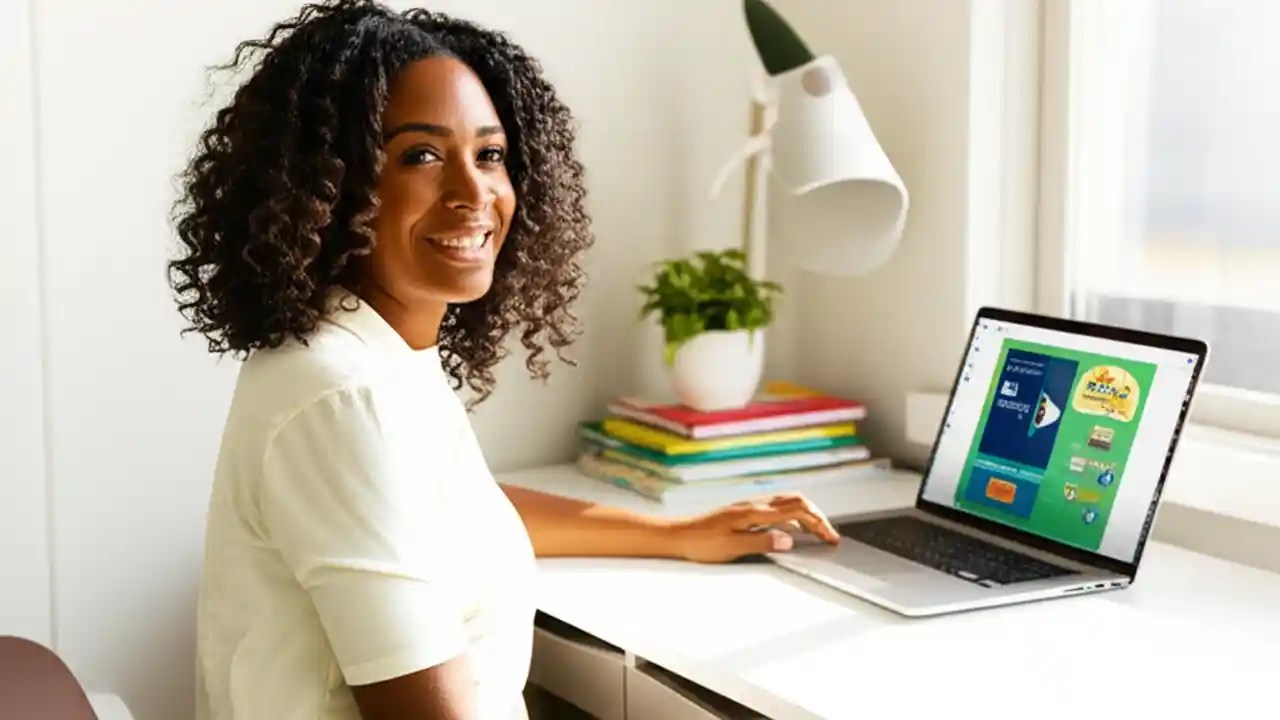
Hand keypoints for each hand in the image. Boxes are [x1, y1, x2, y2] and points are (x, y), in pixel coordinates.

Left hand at [670, 493, 840, 562]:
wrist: (678, 535)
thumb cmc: (701, 543)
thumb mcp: (732, 547)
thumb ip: (762, 543)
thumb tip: (789, 541)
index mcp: (755, 512)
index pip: (796, 510)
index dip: (818, 522)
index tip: (831, 537)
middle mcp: (754, 505)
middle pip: (796, 500)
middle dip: (817, 515)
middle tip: (830, 535)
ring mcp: (749, 506)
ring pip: (787, 501)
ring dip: (806, 512)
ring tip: (817, 530)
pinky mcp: (743, 511)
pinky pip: (776, 506)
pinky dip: (792, 514)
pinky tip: (791, 528)